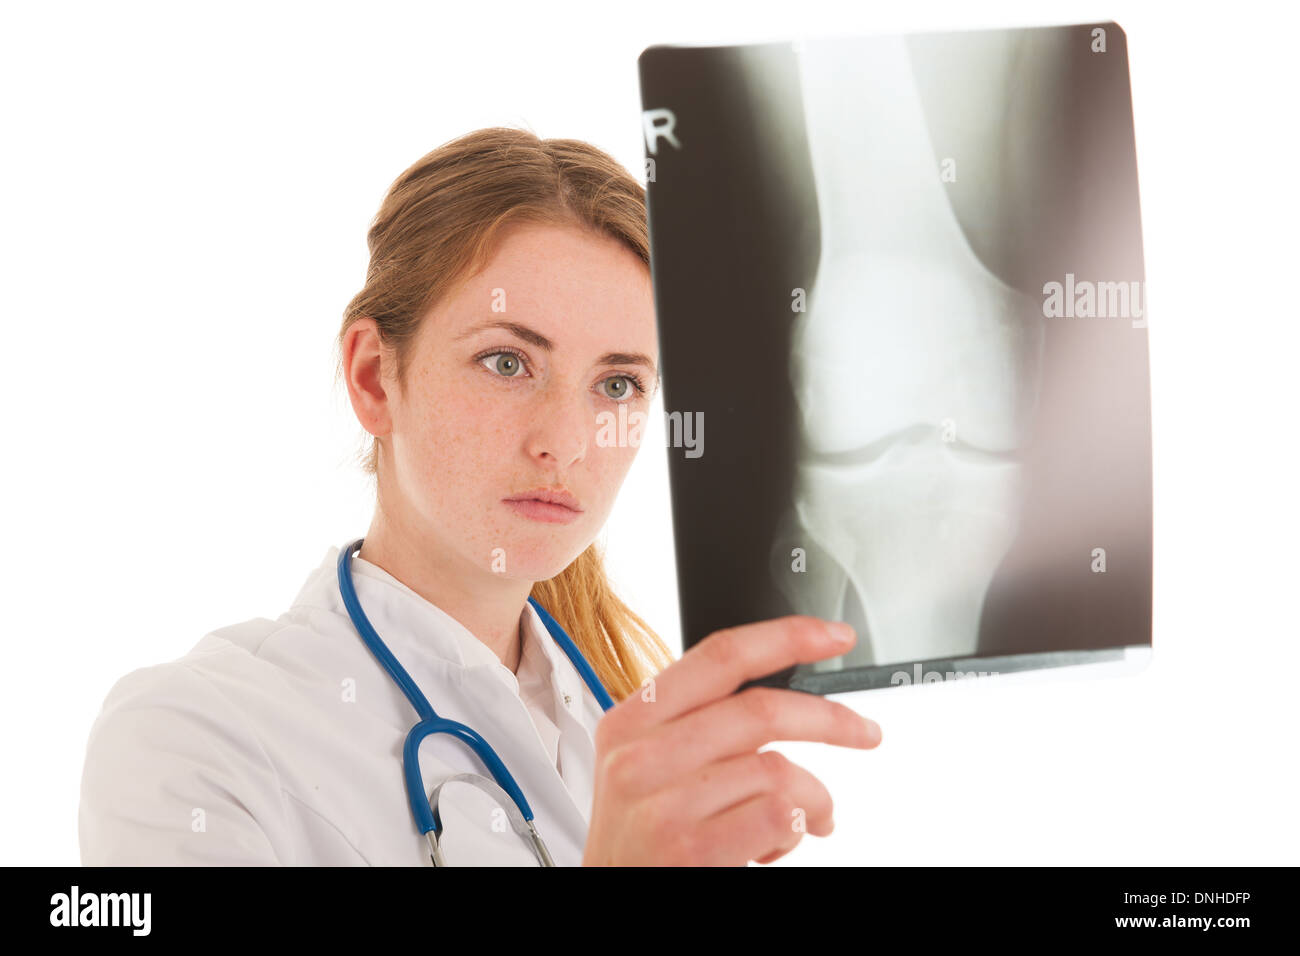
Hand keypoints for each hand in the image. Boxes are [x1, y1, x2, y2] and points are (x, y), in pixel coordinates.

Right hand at [581, 615, 880, 865]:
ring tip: (814, 816)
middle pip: (760, 710)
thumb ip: (695, 724)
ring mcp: (662, 803)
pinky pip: (778, 815)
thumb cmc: (639, 839)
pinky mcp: (689, 849)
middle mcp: (640, 756)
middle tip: (864, 732)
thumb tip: (782, 695)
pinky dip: (797, 829)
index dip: (786, 637)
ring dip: (814, 796)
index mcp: (632, 719)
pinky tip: (780, 843)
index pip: (719, 655)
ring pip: (777, 768)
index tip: (834, 636)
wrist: (610, 898)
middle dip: (830, 720)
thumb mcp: (646, 765)